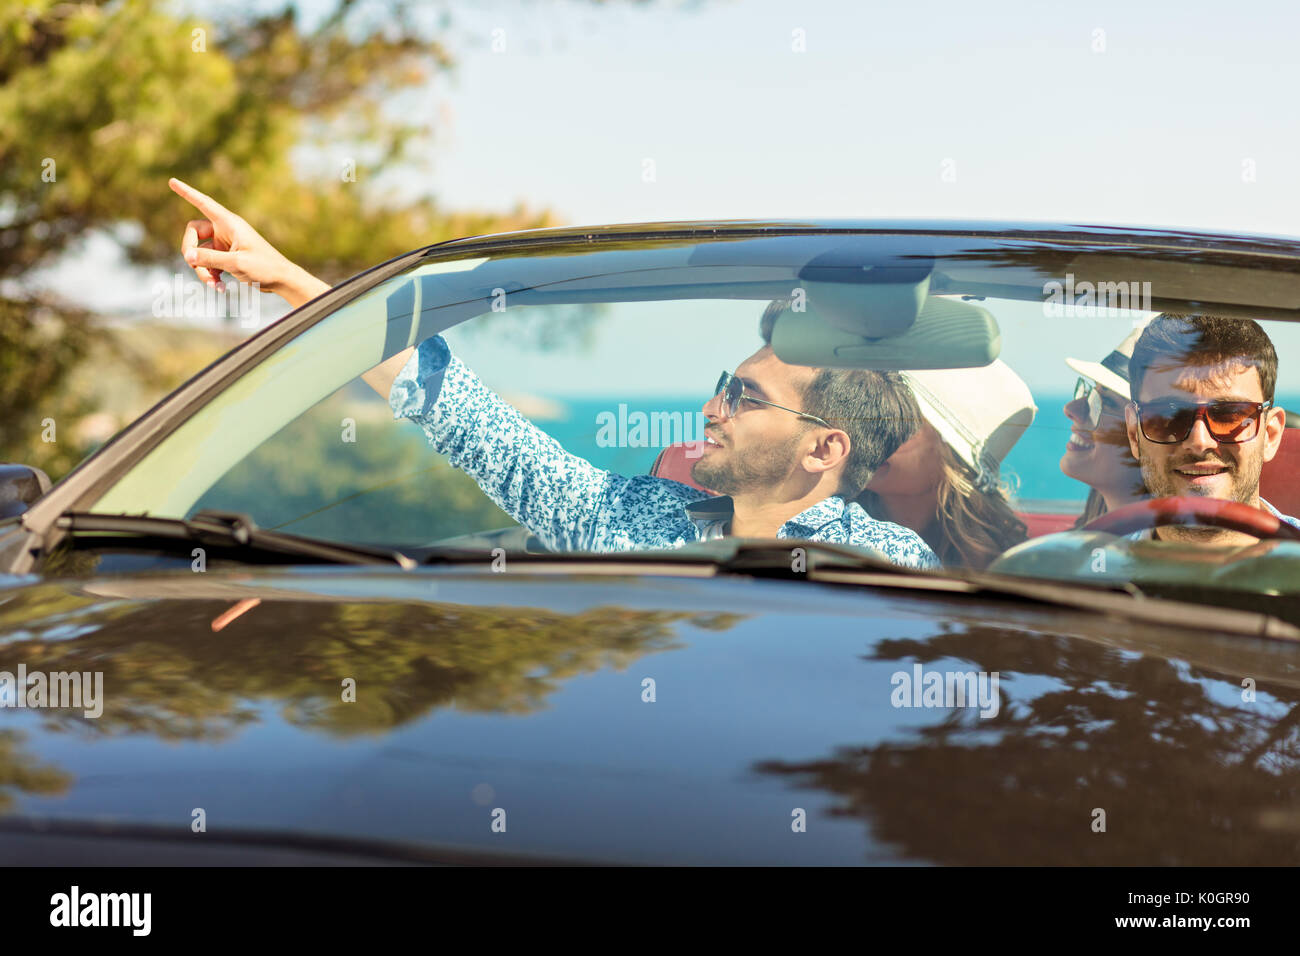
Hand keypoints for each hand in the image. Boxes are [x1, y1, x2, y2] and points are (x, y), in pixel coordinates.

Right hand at [168, 177, 329, 307]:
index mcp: (229, 223)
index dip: (187, 193)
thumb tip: (187, 255)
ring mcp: (224, 244)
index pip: (204, 203)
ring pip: (199, 252)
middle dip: (192, 252)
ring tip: (214, 286)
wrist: (281, 280)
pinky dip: (210, 275)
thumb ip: (210, 258)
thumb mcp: (236, 263)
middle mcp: (225, 230)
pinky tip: (220, 287)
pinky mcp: (225, 257)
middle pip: (193, 233)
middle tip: (195, 266)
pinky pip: (207, 263)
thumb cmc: (264, 267)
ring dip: (202, 270)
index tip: (172, 181)